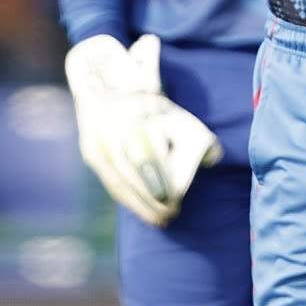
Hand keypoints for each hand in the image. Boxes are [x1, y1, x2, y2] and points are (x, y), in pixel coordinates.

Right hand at [65, 33, 222, 226]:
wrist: (112, 85)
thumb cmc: (157, 108)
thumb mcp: (180, 118)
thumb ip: (199, 139)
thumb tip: (213, 159)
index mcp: (139, 125)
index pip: (151, 165)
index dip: (162, 189)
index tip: (175, 206)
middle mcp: (115, 135)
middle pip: (135, 179)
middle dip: (152, 203)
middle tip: (169, 218)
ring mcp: (99, 145)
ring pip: (120, 184)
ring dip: (138, 205)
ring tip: (157, 220)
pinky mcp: (91, 153)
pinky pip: (109, 181)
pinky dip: (125, 198)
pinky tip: (139, 209)